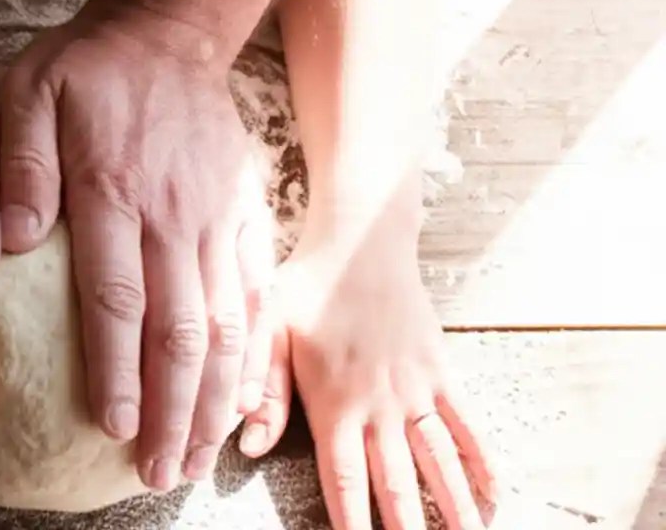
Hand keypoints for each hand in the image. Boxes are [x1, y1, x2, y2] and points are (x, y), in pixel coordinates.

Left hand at [0, 9, 275, 489]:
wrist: (167, 31)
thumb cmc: (84, 70)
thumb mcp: (25, 92)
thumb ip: (13, 163)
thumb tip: (0, 241)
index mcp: (113, 187)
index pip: (117, 295)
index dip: (117, 367)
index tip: (113, 428)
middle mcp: (173, 213)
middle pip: (180, 327)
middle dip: (173, 408)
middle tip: (156, 472)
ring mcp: (216, 217)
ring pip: (225, 322)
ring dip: (214, 397)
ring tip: (196, 459)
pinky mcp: (243, 214)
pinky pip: (255, 293)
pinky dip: (252, 353)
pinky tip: (243, 403)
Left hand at [269, 208, 497, 528]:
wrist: (361, 241)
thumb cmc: (307, 285)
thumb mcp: (267, 329)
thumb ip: (260, 388)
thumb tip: (247, 444)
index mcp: (335, 402)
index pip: (345, 478)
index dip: (351, 521)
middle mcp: (380, 404)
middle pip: (396, 482)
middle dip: (407, 527)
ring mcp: (415, 390)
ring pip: (438, 461)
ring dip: (453, 506)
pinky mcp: (440, 371)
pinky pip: (466, 424)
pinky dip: (482, 460)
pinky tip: (494, 493)